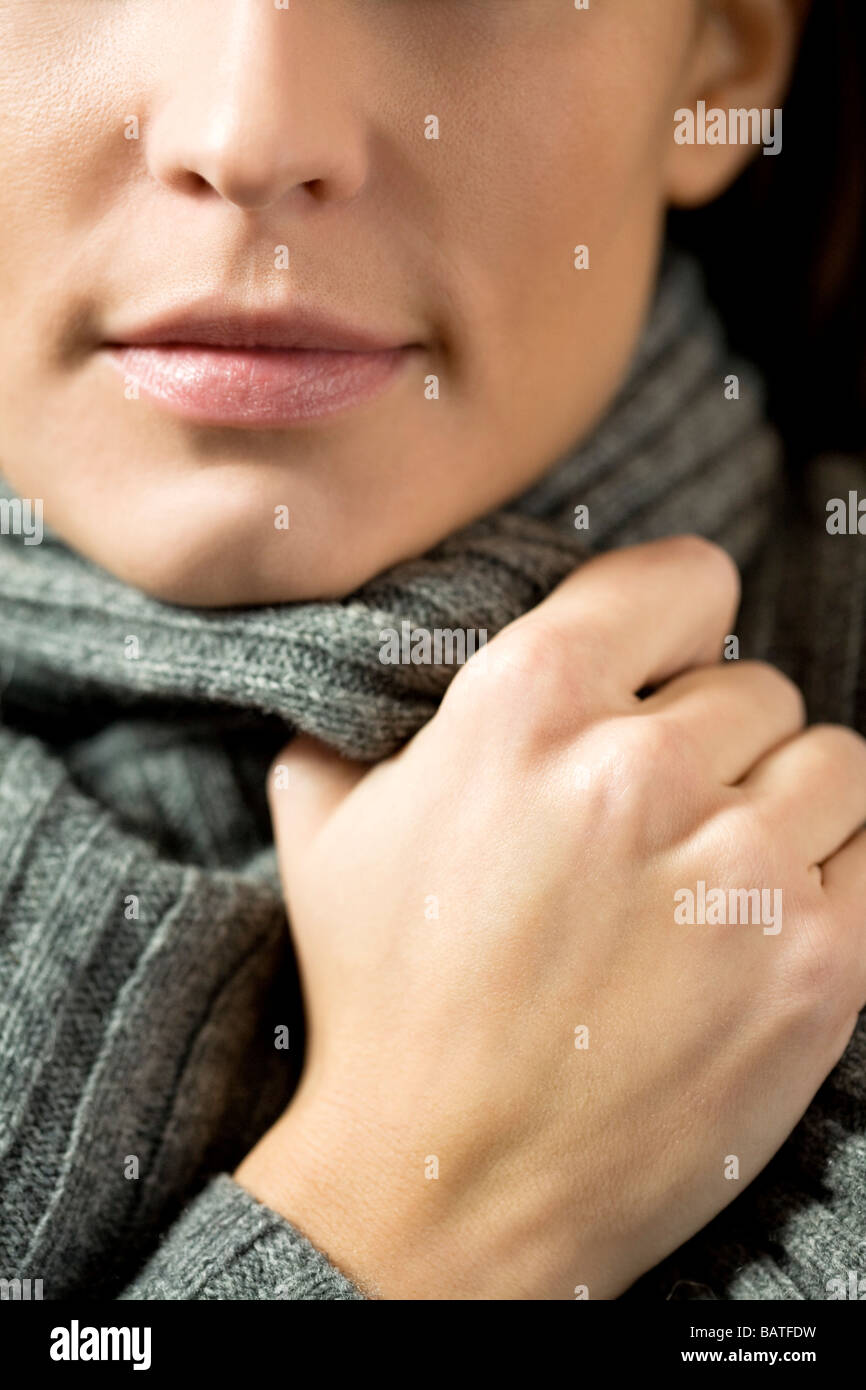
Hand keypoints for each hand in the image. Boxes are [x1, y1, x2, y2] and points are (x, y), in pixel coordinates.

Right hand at [235, 537, 865, 1299]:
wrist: (449, 1184)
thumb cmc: (386, 1000)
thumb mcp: (327, 831)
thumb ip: (363, 720)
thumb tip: (404, 670)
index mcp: (526, 705)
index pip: (683, 579)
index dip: (674, 623)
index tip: (662, 668)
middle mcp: (640, 768)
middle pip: (755, 686)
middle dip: (711, 741)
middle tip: (657, 819)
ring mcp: (739, 868)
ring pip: (830, 760)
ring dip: (780, 803)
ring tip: (714, 871)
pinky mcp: (816, 964)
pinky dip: (829, 874)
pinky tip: (761, 920)